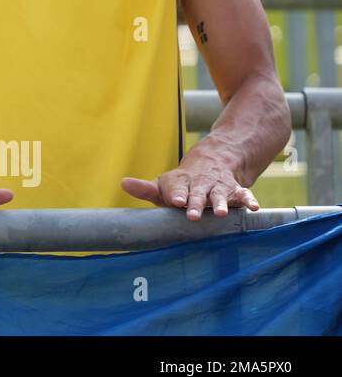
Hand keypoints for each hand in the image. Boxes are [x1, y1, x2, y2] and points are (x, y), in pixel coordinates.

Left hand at [122, 158, 259, 219]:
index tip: (175, 201)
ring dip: (220, 203)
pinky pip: (244, 195)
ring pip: (220, 195)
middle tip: (192, 215)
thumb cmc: (182, 184)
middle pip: (198, 194)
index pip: (176, 188)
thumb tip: (123, 183)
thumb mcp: (164, 185)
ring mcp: (218, 187)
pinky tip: (254, 207)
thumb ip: (145, 189)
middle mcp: (200, 185)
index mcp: (180, 183)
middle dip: (196, 204)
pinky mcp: (235, 191)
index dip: (176, 194)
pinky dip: (249, 200)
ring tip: (221, 214)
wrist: (212, 162)